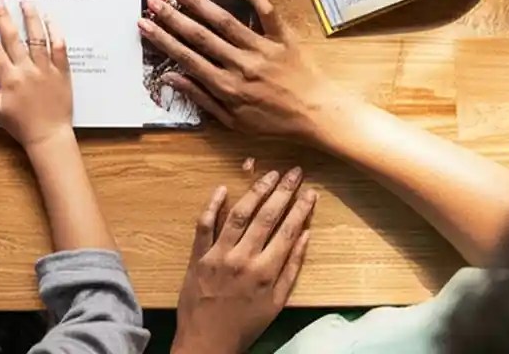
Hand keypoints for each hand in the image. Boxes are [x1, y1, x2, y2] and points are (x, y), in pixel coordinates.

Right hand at [0, 0, 72, 149]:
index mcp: (9, 79)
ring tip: (24, 1)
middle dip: (2, 16)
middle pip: (12, 37)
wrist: (49, 135)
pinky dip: (55, 32)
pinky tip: (49, 19)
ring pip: (37, 37)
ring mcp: (45, 69)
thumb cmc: (21, 124)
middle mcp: (26, 70)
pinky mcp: (62, 71)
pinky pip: (59, 48)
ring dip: (30, 17)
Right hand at [137, 0, 354, 143]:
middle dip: (173, 18)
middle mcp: (241, 65)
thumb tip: (173, 78)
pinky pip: (266, 13)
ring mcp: (263, 49)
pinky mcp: (283, 39)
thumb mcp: (234, 122)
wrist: (318, 116)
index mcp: (227, 87)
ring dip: (201, 4)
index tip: (144, 25)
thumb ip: (202, 98)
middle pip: (200, 37)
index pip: (187, 58)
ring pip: (226, 22)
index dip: (162, 40)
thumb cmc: (276, 122)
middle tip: (153, 1)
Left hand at [172, 171, 315, 353]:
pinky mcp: (198, 255)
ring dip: (255, 191)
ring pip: (239, 215)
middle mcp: (243, 258)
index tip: (310, 191)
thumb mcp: (277, 302)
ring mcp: (218, 254)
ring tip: (269, 174)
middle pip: (266, 217)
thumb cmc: (246, 324)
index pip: (288, 231)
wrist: (207, 340)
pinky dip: (212, 205)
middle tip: (294, 172)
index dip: (301, 208)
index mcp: (266, 271)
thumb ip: (292, 268)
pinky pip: (204, 225)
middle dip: (283, 192)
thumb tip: (306, 236)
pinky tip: (223, 188)